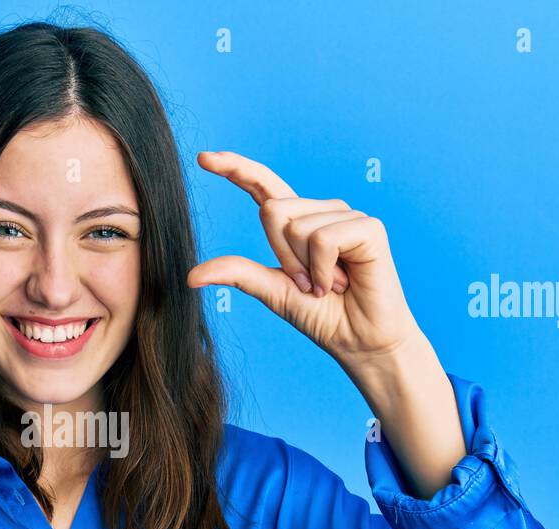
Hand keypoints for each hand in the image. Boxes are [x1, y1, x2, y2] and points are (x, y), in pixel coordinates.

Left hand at [186, 150, 421, 369]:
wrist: (360, 340)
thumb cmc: (322, 316)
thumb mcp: (272, 291)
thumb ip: (237, 273)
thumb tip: (190, 275)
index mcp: (296, 223)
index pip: (262, 185)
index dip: (235, 169)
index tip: (203, 158)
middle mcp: (321, 211)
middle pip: (273, 210)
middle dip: (283, 256)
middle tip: (308, 284)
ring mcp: (346, 215)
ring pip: (297, 226)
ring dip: (306, 268)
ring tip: (329, 285)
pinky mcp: (367, 227)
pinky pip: (323, 238)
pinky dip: (325, 271)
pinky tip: (343, 282)